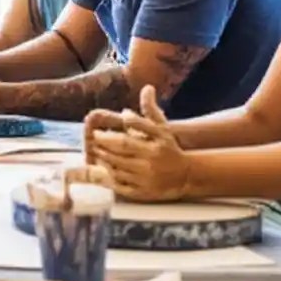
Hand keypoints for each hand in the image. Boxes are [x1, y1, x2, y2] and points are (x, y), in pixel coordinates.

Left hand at [86, 85, 190, 201]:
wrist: (187, 174)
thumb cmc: (169, 148)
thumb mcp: (162, 128)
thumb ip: (151, 110)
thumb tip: (147, 88)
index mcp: (154, 145)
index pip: (125, 140)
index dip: (108, 137)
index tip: (96, 133)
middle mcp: (151, 161)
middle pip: (120, 154)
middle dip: (103, 147)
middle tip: (93, 141)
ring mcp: (147, 178)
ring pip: (118, 169)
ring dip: (104, 161)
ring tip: (96, 153)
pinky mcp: (143, 192)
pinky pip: (121, 186)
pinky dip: (110, 178)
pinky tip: (105, 169)